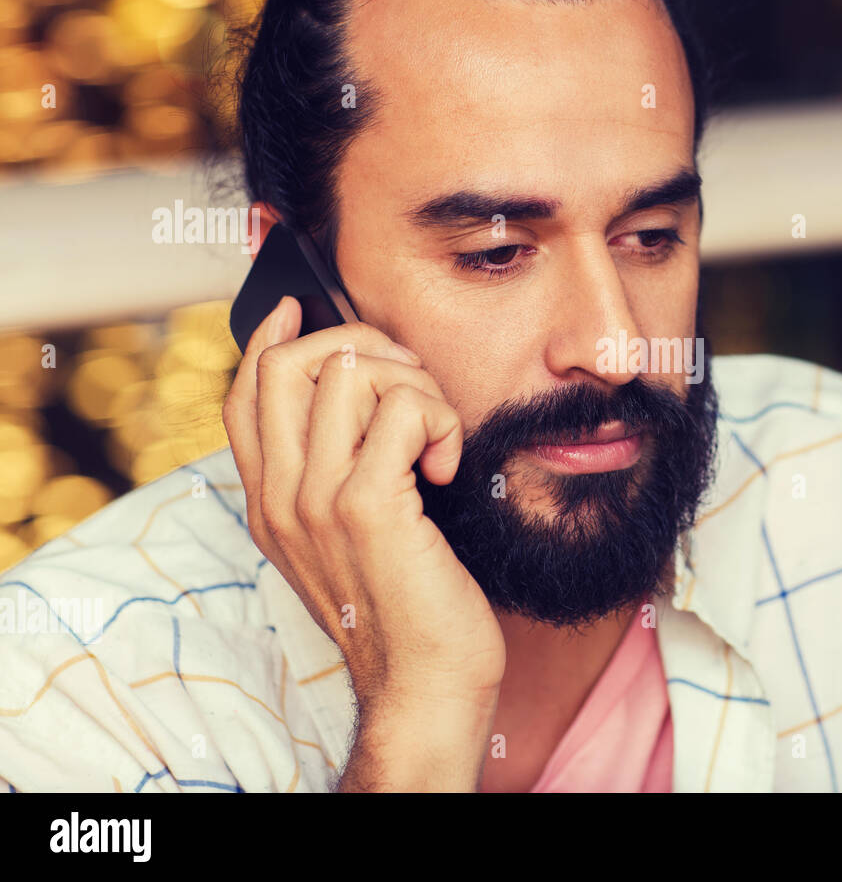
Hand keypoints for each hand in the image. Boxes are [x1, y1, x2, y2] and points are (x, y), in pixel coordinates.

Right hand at [222, 297, 505, 788]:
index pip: (245, 392)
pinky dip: (440, 421)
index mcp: (270, 501)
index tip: (304, 307)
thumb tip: (356, 394)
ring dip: (416, 386)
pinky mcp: (366, 505)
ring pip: (352, 371)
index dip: (271, 338)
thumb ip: (337, 472)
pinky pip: (403, 408)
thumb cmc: (407, 606)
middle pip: (291, 361)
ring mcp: (316, 500)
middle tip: (412, 383)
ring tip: (436, 440)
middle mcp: (280, 496)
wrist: (424, 683)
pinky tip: (447, 469)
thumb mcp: (353, 536)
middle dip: (364, 344)